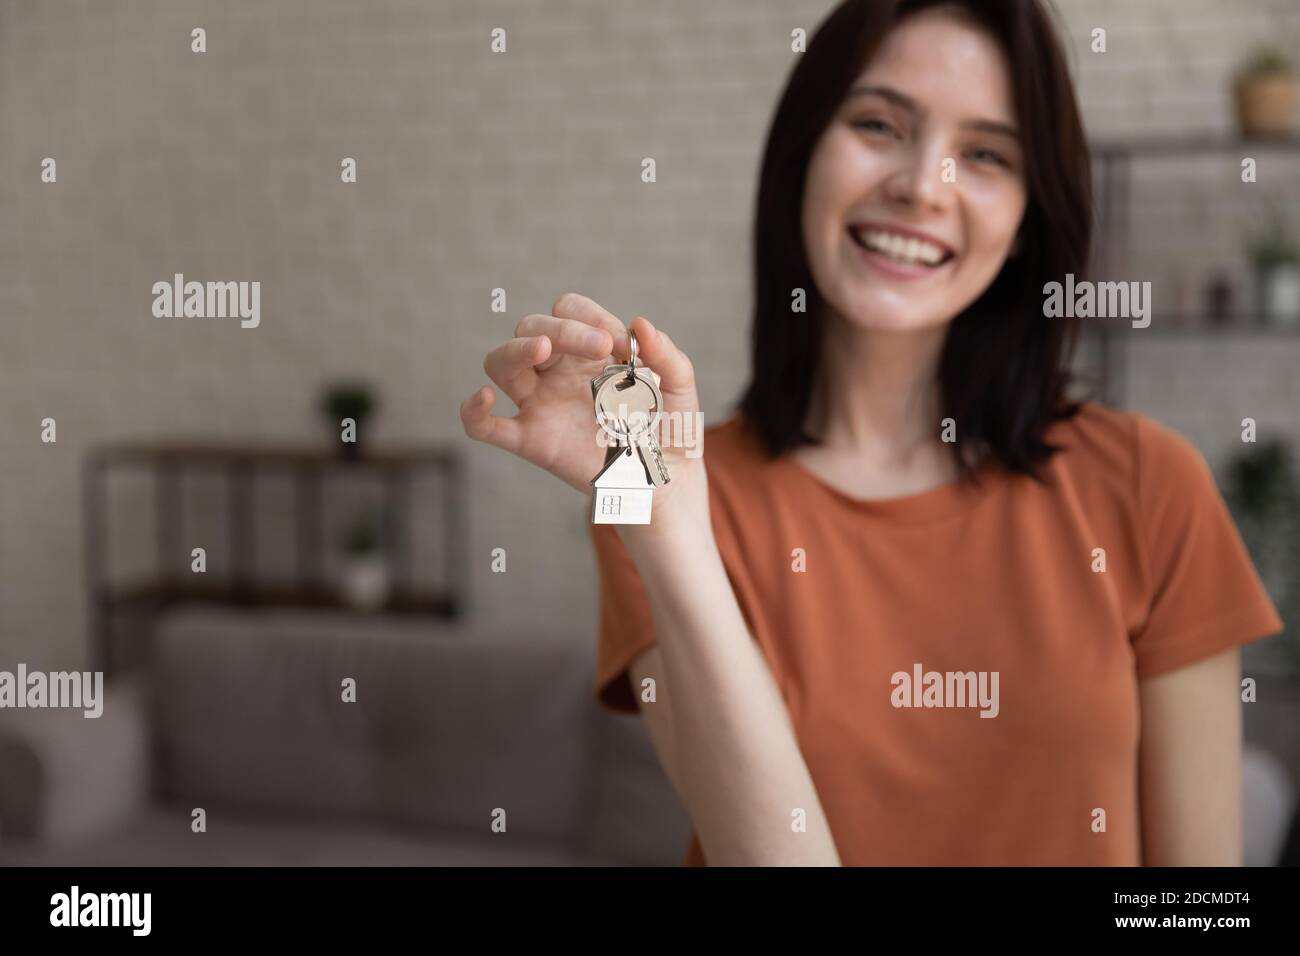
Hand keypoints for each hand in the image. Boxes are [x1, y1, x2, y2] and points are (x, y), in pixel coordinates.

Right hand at [460, 293, 704, 510]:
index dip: (588, 317)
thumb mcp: (680, 388)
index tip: (621, 345)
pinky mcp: (532, 441)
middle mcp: (558, 372)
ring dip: (516, 349)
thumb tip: (640, 324)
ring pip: (500, 363)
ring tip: (544, 350)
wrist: (666, 483)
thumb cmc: (669, 429)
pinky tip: (484, 398)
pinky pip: (485, 427)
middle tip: (601, 348)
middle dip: (562, 329)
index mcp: (589, 351)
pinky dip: (473, 412)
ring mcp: (541, 405)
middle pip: (530, 327)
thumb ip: (668, 356)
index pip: (568, 310)